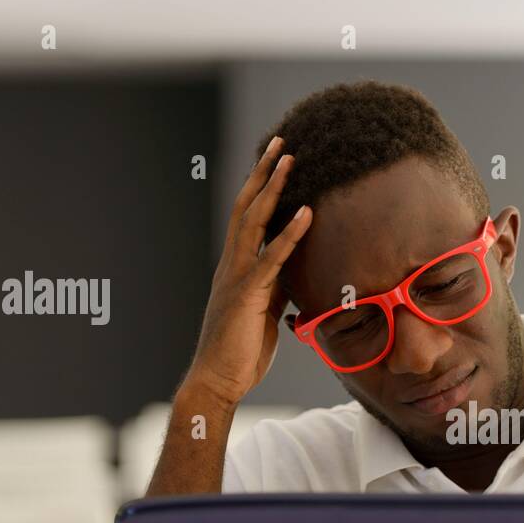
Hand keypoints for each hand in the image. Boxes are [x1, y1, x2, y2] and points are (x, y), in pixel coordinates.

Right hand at [185, 136, 312, 406]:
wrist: (218, 380)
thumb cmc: (241, 350)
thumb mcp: (265, 312)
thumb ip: (277, 287)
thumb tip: (295, 273)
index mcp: (236, 267)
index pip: (249, 217)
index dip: (261, 188)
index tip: (276, 160)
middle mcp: (232, 264)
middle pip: (247, 207)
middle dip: (264, 173)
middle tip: (281, 142)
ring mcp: (237, 276)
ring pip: (253, 221)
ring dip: (272, 188)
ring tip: (289, 158)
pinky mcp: (248, 294)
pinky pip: (271, 258)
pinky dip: (289, 234)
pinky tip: (306, 213)